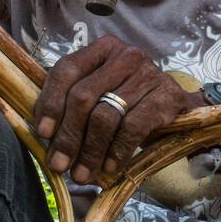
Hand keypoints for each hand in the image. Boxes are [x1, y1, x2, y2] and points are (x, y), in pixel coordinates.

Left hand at [34, 35, 203, 182]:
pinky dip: (117, 152)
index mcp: (103, 48)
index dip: (51, 103)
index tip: (42, 134)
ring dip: (90, 151)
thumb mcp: (101, 92)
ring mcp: (149, 74)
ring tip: (82, 173)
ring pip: (105, 116)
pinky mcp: (167, 96)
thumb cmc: (130, 102)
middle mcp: (126, 55)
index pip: (67, 70)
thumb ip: (73, 103)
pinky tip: (109, 168)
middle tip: (59, 164)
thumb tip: (44, 136)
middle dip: (68, 135)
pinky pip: (132, 128)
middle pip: (83, 96)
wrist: (178, 108)